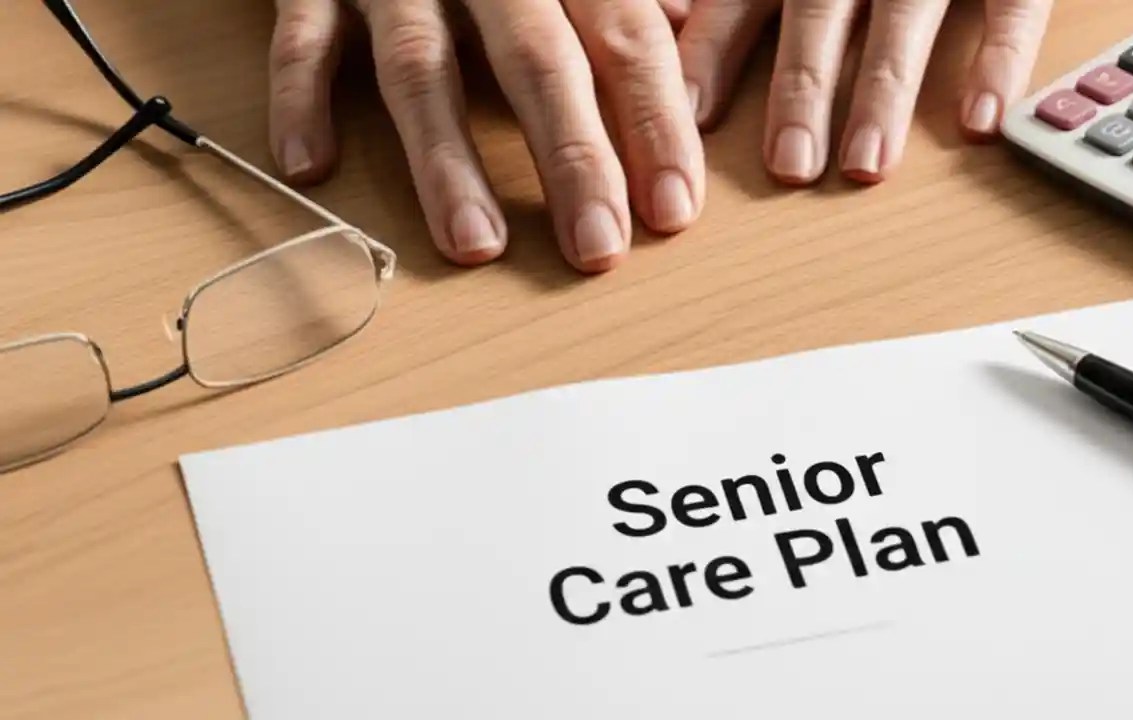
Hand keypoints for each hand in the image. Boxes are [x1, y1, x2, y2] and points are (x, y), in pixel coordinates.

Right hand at [267, 0, 704, 272]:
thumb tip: (685, 26)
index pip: (624, 37)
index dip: (655, 123)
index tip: (672, 210)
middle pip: (537, 60)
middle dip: (573, 158)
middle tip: (598, 247)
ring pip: (421, 67)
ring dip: (448, 162)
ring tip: (476, 246)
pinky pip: (302, 38)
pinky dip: (301, 99)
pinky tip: (309, 168)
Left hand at [676, 0, 1052, 183]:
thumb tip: (675, 44)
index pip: (742, 0)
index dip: (714, 55)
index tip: (693, 120)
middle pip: (818, 14)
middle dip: (800, 90)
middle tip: (788, 166)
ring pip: (902, 20)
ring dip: (882, 93)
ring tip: (865, 164)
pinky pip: (1008, 9)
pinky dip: (998, 62)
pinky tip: (978, 121)